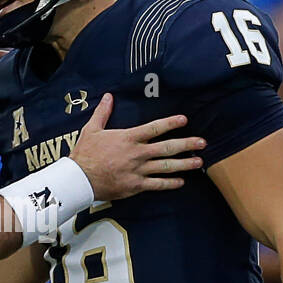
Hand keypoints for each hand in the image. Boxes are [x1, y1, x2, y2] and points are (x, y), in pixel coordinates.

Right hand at [71, 94, 204, 199]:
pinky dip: (170, 183)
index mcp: (129, 138)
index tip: (184, 120)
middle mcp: (137, 153)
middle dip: (187, 144)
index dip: (171, 123)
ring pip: (166, 166)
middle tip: (202, 142)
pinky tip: (181, 182)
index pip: (154, 128)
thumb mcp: (92, 129)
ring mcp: (138, 170)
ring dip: (185, 164)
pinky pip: (157, 185)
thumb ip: (103, 112)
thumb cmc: (85, 154)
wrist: (79, 179)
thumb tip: (108, 96)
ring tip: (199, 161)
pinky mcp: (136, 185)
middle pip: (167, 147)